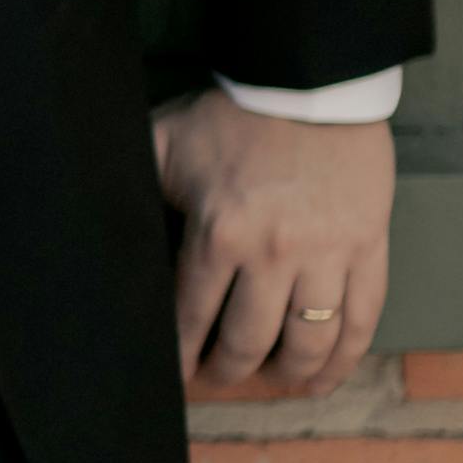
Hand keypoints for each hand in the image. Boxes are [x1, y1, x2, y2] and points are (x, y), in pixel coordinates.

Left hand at [152, 90, 391, 394]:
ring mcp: (327, 254)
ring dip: (287, 372)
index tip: (176, 374)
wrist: (310, 83)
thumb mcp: (164, 142)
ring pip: (308, 340)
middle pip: (249, 341)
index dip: (180, 355)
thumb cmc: (233, 114)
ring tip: (272, 379)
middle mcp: (273, 253)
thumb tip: (94, 216)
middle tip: (218, 376)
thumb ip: (133, 183)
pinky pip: (361, 317)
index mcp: (219, 234)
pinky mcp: (368, 246)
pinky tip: (325, 377)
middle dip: (229, 370)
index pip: (191, 317)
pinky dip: (344, 357)